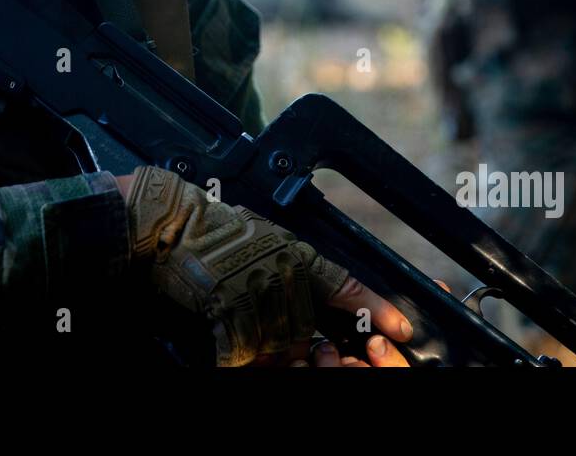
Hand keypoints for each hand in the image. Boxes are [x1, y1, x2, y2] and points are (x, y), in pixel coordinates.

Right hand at [120, 166, 414, 366]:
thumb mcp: (266, 237)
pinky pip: (240, 351)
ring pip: (274, 346)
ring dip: (261, 350)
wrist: (172, 223)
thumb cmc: (215, 228)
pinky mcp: (228, 311)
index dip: (379, 308)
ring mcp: (256, 294)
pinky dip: (232, 352)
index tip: (403, 327)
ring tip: (241, 329)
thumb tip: (305, 304)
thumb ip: (289, 270)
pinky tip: (222, 336)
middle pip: (303, 332)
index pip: (348, 286)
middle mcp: (283, 275)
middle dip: (291, 344)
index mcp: (296, 254)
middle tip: (268, 332)